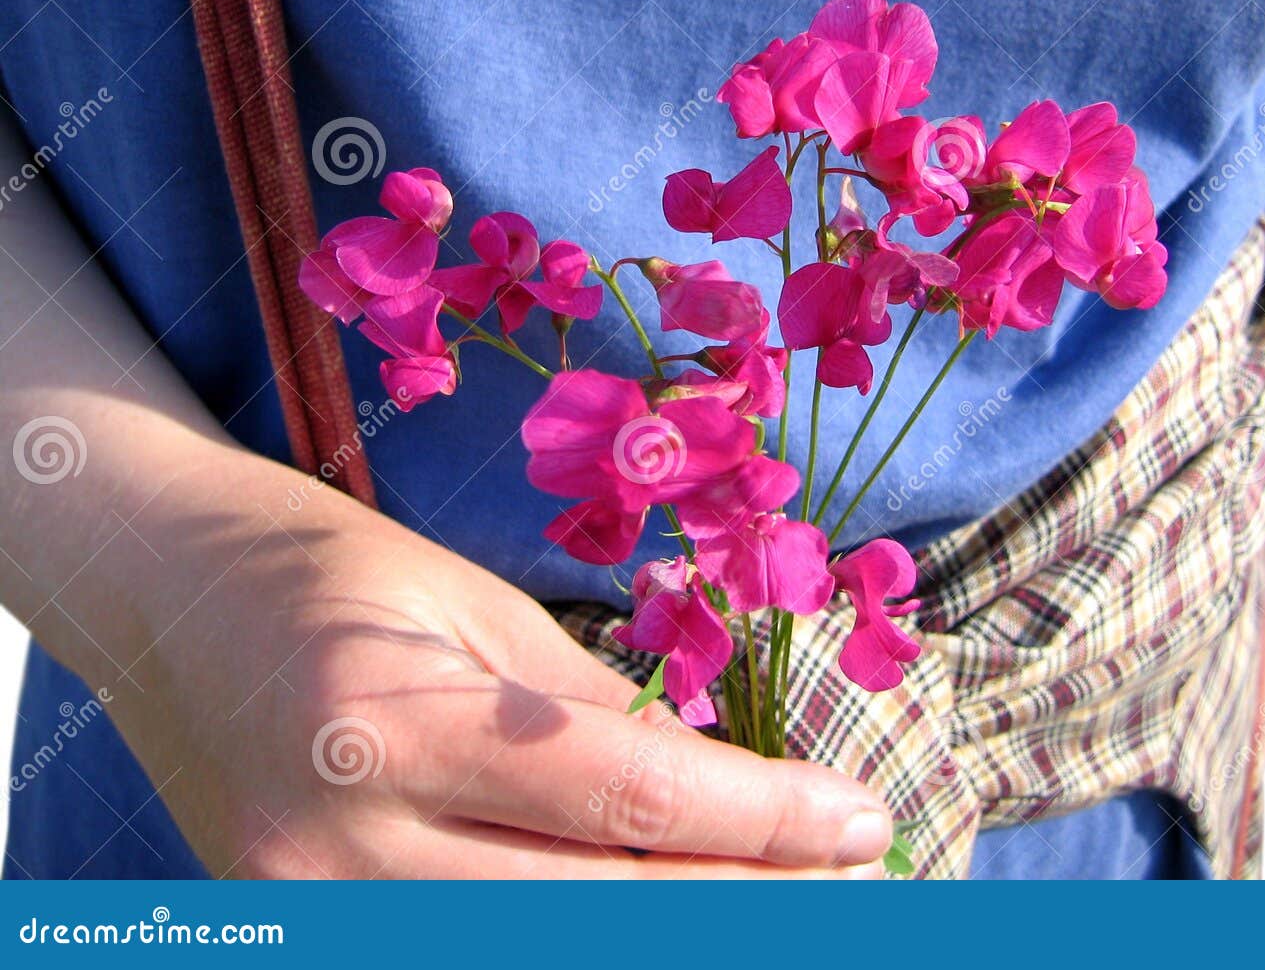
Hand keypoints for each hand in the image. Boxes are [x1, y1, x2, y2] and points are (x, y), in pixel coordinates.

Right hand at [98, 462, 891, 878]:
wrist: (164, 596)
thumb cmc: (327, 569)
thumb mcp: (474, 606)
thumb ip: (587, 712)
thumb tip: (715, 789)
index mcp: (388, 720)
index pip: (622, 796)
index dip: (763, 820)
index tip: (862, 822)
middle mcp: (337, 850)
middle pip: (595, 913)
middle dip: (746, 904)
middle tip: (854, 884)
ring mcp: (306, 920)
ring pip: (539, 956)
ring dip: (679, 928)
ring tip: (778, 900)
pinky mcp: (298, 945)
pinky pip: (472, 955)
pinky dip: (579, 933)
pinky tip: (658, 899)